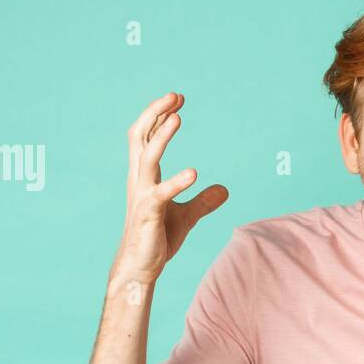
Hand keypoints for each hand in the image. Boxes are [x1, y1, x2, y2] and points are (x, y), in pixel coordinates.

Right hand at [113, 91, 227, 284]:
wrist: (141, 268)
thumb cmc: (157, 239)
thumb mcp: (186, 217)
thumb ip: (203, 201)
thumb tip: (224, 190)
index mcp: (144, 177)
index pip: (147, 136)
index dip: (159, 115)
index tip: (177, 99)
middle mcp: (138, 180)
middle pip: (140, 136)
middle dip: (155, 113)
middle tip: (175, 95)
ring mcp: (141, 196)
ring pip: (146, 157)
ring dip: (162, 136)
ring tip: (177, 118)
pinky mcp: (148, 214)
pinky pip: (160, 194)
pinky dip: (176, 182)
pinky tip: (194, 173)